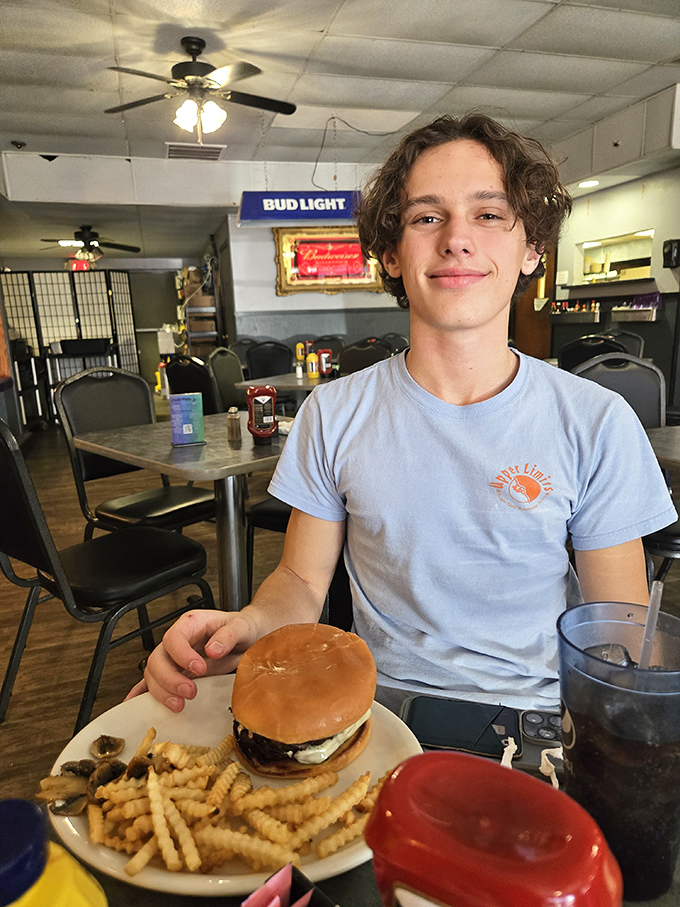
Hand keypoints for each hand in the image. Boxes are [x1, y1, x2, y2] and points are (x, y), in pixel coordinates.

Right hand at [125, 609, 258, 711]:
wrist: (249, 636)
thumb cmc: (242, 629)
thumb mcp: (242, 627)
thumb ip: (228, 636)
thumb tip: (212, 650)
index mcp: (191, 624)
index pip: (174, 637)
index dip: (182, 655)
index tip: (199, 668)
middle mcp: (178, 640)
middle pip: (158, 658)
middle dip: (170, 679)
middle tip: (190, 692)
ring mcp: (174, 657)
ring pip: (153, 673)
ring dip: (162, 691)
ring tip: (179, 705)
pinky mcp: (175, 672)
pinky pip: (153, 681)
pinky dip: (143, 693)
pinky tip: (138, 704)